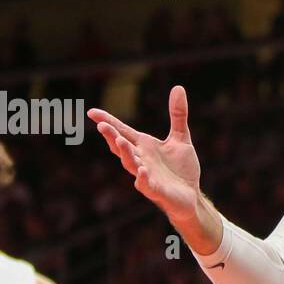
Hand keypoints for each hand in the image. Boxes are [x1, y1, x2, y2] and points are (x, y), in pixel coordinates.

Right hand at [88, 86, 201, 223]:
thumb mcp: (181, 138)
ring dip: (124, 153)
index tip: (91, 112)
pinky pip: (146, 184)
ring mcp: (146, 175)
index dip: (108, 122)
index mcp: (143, 146)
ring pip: (130, 164)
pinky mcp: (156, 190)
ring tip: (119, 141)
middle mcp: (141, 159)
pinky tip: (142, 170)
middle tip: (102, 125)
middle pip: (121, 147)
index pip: (122, 131)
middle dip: (112, 136)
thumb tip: (178, 87)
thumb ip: (177, 115)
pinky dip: (143, 178)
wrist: (191, 196)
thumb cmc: (181, 169)